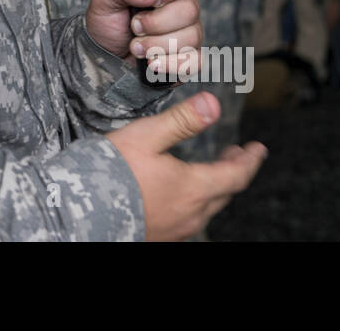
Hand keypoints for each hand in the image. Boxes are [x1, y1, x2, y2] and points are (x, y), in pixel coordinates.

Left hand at [86, 0, 201, 72]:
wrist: (105, 55)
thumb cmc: (108, 22)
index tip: (154, 0)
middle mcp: (181, 4)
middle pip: (190, 9)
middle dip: (157, 23)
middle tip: (134, 27)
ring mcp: (189, 31)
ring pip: (192, 36)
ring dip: (158, 45)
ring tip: (136, 46)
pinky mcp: (189, 56)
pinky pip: (195, 60)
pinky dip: (171, 64)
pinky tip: (152, 63)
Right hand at [106, 92, 267, 240]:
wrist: (81, 212)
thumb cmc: (111, 172)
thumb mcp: (146, 136)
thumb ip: (182, 120)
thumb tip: (214, 103)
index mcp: (193, 188)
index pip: (237, 175)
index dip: (250, 160)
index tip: (259, 148)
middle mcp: (190, 214)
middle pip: (224, 193)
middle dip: (234, 171)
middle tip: (236, 154)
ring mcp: (176, 229)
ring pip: (207, 208)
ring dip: (215, 188)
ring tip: (211, 172)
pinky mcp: (160, 236)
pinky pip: (188, 220)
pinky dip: (195, 202)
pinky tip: (181, 195)